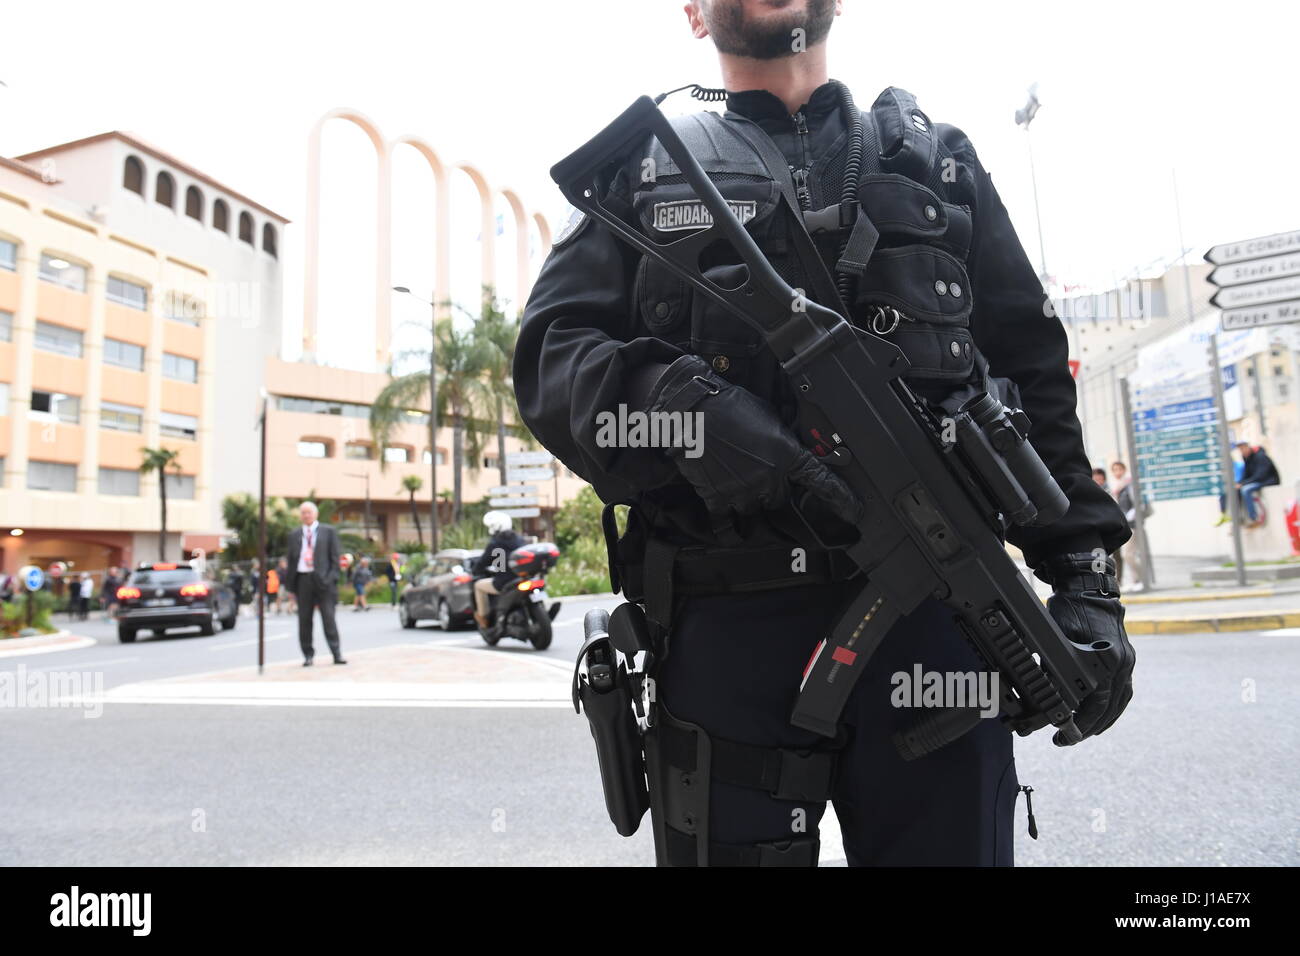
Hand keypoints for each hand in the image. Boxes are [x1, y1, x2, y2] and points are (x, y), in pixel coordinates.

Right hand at [648, 355, 860, 526]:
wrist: (692, 410)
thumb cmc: (729, 405)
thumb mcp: (769, 415)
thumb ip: (783, 439)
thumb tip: (791, 450)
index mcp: (786, 455)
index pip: (821, 482)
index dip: (841, 499)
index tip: (854, 512)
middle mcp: (768, 478)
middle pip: (781, 498)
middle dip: (773, 487)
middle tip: (756, 468)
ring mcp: (743, 492)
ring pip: (755, 509)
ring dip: (750, 498)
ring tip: (735, 476)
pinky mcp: (718, 499)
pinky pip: (727, 524)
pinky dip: (728, 524)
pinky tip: (727, 517)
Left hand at [1037, 551, 1134, 744]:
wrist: (1088, 587)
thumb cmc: (1069, 611)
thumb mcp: (1056, 639)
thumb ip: (1051, 667)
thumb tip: (1038, 695)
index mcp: (1106, 660)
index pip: (1094, 704)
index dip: (1078, 723)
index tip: (1062, 735)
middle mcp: (1121, 664)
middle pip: (1108, 708)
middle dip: (1088, 727)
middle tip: (1068, 739)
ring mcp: (1127, 662)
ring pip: (1119, 703)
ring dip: (1102, 721)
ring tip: (1085, 733)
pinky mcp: (1126, 659)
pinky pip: (1123, 692)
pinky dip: (1112, 707)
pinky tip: (1101, 716)